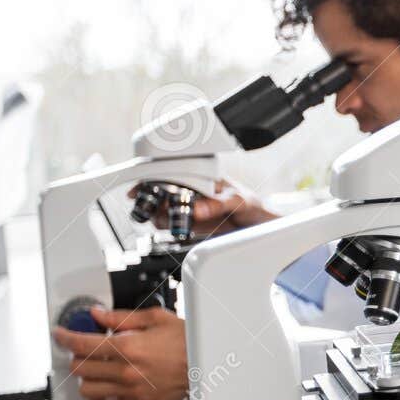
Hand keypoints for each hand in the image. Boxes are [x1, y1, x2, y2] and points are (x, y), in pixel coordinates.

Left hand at [51, 306, 188, 399]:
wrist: (208, 365)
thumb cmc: (188, 342)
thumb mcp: (156, 319)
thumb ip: (122, 317)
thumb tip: (98, 315)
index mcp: (129, 347)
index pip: (82, 343)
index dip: (64, 336)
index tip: (60, 334)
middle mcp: (126, 371)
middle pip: (79, 367)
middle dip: (76, 355)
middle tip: (83, 349)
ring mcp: (131, 390)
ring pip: (87, 390)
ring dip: (85, 379)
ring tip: (94, 370)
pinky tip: (102, 392)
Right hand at [129, 179, 275, 237]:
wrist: (258, 224)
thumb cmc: (251, 204)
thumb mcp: (237, 201)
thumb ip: (218, 204)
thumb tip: (197, 209)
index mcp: (200, 175)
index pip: (170, 172)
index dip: (151, 179)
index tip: (140, 188)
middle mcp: (191, 189)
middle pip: (159, 191)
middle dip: (150, 199)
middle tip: (155, 209)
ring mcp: (189, 206)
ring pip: (160, 208)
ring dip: (157, 214)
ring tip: (167, 220)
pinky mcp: (189, 222)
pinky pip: (168, 223)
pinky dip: (164, 225)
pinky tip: (172, 227)